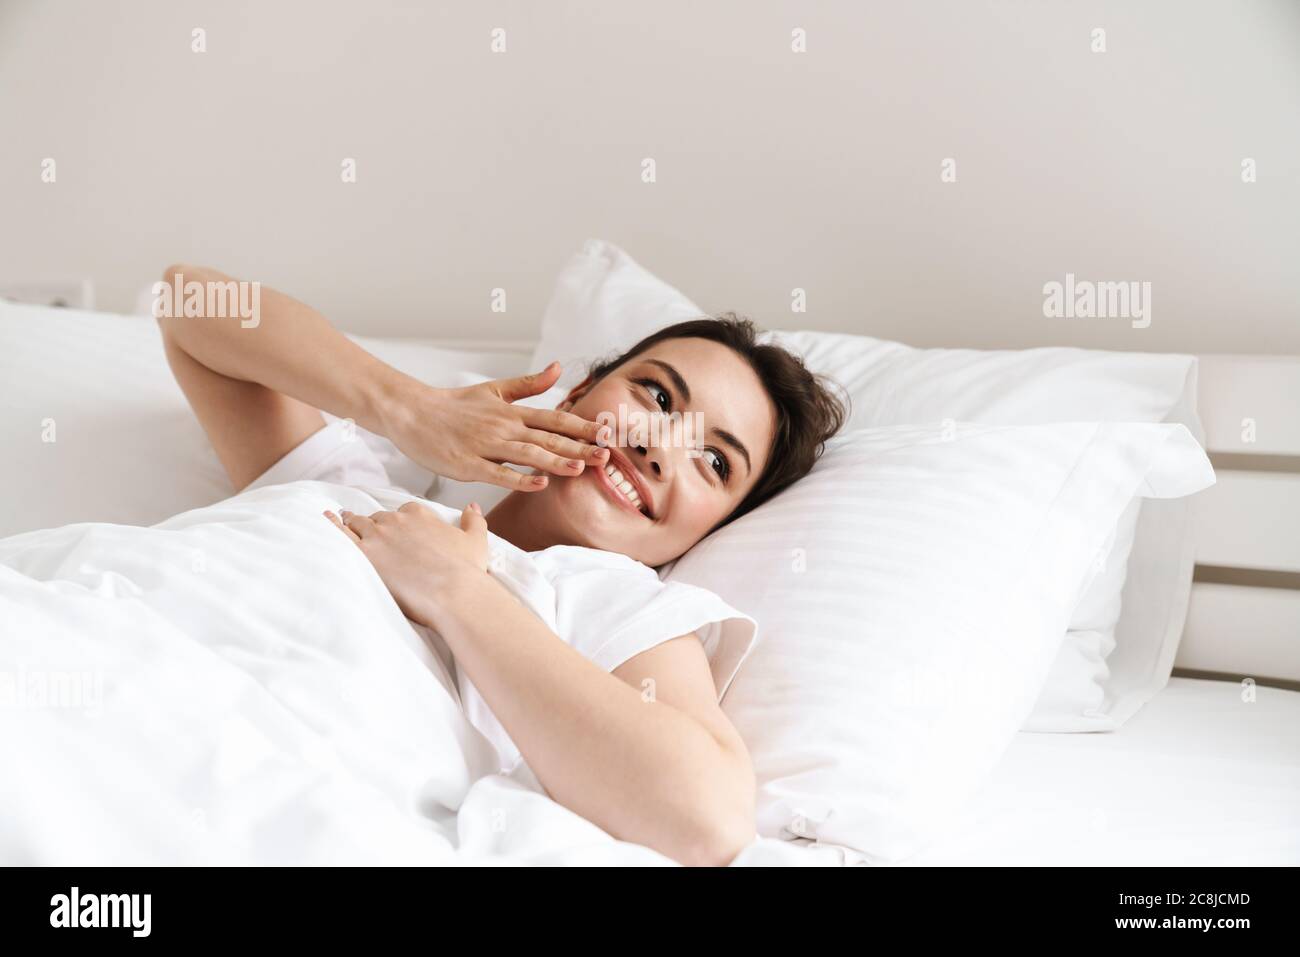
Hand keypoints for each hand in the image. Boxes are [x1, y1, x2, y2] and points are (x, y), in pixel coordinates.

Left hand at [325, 502, 488, 624]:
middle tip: (369, 529)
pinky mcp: (364, 555)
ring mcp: (378, 536)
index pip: (405, 511)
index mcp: (420, 514)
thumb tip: (473, 505)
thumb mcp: (476, 540)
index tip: (400, 528)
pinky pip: (340, 535)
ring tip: (344, 521)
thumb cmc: (466, 570)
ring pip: (358, 524)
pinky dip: (331, 526)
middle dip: (375, 523)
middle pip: (379, 518)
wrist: (453, 591)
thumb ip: (474, 520)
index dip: (401, 520)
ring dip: (351, 522)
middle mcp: (396, 520)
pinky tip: (325, 520)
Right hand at [380, 362, 610, 491]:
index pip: (554, 418)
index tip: (607, 433)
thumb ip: (528, 384)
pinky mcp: (468, 464)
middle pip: (547, 437)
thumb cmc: (453, 405)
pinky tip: (540, 483)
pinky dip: (520, 479)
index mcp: (511, 412)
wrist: (411, 412)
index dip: (582, 426)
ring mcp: (485, 446)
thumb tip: (558, 367)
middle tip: (606, 456)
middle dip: (578, 447)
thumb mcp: (494, 390)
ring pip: (527, 454)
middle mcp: (503, 427)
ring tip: (580, 468)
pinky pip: (498, 473)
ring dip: (555, 461)